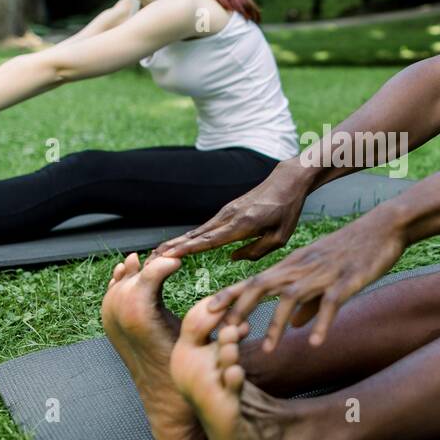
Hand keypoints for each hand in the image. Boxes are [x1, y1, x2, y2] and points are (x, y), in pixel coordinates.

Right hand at [153, 161, 312, 260]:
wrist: (286, 182)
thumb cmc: (286, 212)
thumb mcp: (280, 238)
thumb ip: (256, 252)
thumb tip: (231, 257)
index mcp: (243, 225)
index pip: (210, 240)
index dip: (189, 249)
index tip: (168, 255)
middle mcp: (229, 217)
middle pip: (196, 235)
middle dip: (174, 247)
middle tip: (152, 258)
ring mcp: (226, 212)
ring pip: (198, 230)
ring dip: (177, 242)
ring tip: (158, 252)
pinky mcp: (226, 211)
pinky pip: (205, 227)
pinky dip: (189, 236)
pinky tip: (179, 244)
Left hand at [208, 210, 406, 351]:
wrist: (384, 227)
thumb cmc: (353, 250)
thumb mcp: (324, 274)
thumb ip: (308, 303)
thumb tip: (294, 327)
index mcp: (294, 265)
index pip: (255, 280)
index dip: (231, 295)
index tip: (207, 312)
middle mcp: (302, 267)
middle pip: (262, 286)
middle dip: (240, 309)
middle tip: (224, 333)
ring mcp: (323, 273)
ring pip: (291, 296)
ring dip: (276, 323)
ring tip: (267, 349)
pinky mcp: (346, 279)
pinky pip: (331, 302)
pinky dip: (322, 322)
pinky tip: (316, 342)